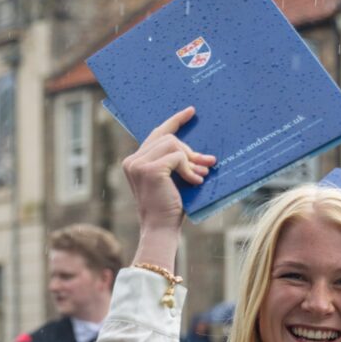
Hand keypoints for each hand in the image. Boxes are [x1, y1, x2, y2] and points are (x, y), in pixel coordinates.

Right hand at [121, 107, 215, 238]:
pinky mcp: (149, 169)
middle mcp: (132, 160)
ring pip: (172, 144)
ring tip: (199, 175)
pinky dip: (189, 168)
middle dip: (190, 150)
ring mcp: (138, 164)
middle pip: (168, 138)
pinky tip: (195, 182)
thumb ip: (177, 164)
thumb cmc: (168, 209)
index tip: (190, 112)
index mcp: (135, 162)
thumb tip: (201, 154)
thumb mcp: (173, 181)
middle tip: (207, 163)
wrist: (160, 229)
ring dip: (190, 160)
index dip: (174, 122)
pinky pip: (177, 157)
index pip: (156, 134)